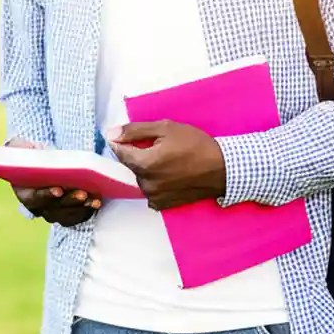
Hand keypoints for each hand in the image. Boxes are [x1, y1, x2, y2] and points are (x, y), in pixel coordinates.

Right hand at [6, 137, 102, 225]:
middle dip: (69, 201)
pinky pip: (77, 216)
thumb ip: (19, 148)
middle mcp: (38, 207)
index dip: (45, 195)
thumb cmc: (32, 155)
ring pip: (67, 215)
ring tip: (94, 199)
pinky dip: (88, 210)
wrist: (43, 161)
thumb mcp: (21, 148)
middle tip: (82, 193)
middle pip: (53, 210)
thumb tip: (21, 148)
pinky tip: (97, 201)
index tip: (58, 189)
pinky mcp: (68, 212)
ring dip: (81, 208)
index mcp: (24, 192)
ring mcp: (53, 211)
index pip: (33, 198)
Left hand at [109, 120, 226, 211]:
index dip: (122, 141)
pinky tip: (170, 173)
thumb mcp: (165, 128)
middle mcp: (145, 184)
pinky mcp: (163, 204)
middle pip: (131, 165)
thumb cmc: (195, 145)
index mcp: (143, 164)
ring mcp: (154, 196)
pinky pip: (150, 190)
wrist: (222, 169)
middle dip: (138, 154)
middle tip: (159, 146)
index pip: (119, 152)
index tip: (129, 135)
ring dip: (147, 168)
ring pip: (140, 178)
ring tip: (167, 160)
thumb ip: (135, 131)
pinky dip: (155, 180)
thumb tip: (110, 133)